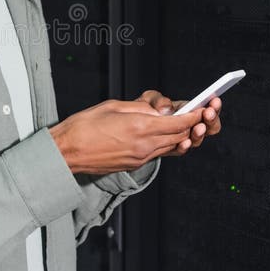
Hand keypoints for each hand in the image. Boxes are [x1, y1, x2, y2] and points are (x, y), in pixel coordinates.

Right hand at [48, 97, 205, 175]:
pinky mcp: (134, 164)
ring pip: (171, 146)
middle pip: (180, 136)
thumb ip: (142, 107)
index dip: (195, 114)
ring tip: (184, 123)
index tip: (203, 107)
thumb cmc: (84, 126)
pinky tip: (163, 134)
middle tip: (198, 112)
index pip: (180, 122)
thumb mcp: (116, 106)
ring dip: (180, 135)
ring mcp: (140, 158)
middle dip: (192, 124)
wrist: (67, 152)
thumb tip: (162, 109)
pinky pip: (158, 153)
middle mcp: (144, 146)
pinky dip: (166, 143)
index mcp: (140, 127)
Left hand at [137, 91, 221, 156]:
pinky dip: (184, 146)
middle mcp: (188, 125)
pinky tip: (184, 142)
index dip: (214, 105)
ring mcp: (182, 138)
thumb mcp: (150, 99)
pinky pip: (181, 149)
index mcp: (187, 110)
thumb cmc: (143, 110)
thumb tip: (167, 108)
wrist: (130, 127)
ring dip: (200, 134)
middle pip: (209, 125)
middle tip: (208, 113)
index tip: (215, 100)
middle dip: (211, 119)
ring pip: (197, 139)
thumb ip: (158, 100)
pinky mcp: (171, 148)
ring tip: (198, 127)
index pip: (207, 108)